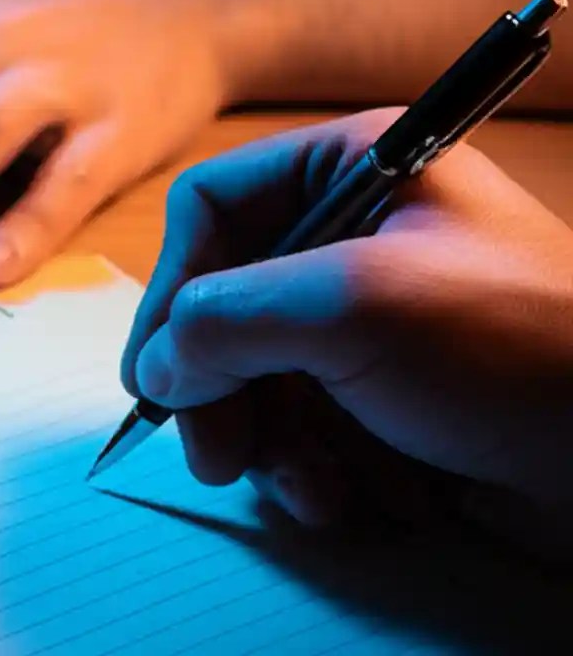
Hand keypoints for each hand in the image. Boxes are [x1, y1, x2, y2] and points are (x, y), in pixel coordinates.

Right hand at [120, 109, 572, 551]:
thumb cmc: (514, 348)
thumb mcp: (353, 306)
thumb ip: (224, 321)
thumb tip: (155, 369)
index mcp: (353, 172)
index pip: (212, 209)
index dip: (172, 287)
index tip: (158, 372)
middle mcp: (353, 239)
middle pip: (224, 306)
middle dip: (219, 390)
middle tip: (216, 458)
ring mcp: (368, 321)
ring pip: (256, 378)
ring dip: (269, 444)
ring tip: (312, 487)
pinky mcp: (384, 395)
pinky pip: (302, 426)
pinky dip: (310, 468)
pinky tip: (349, 497)